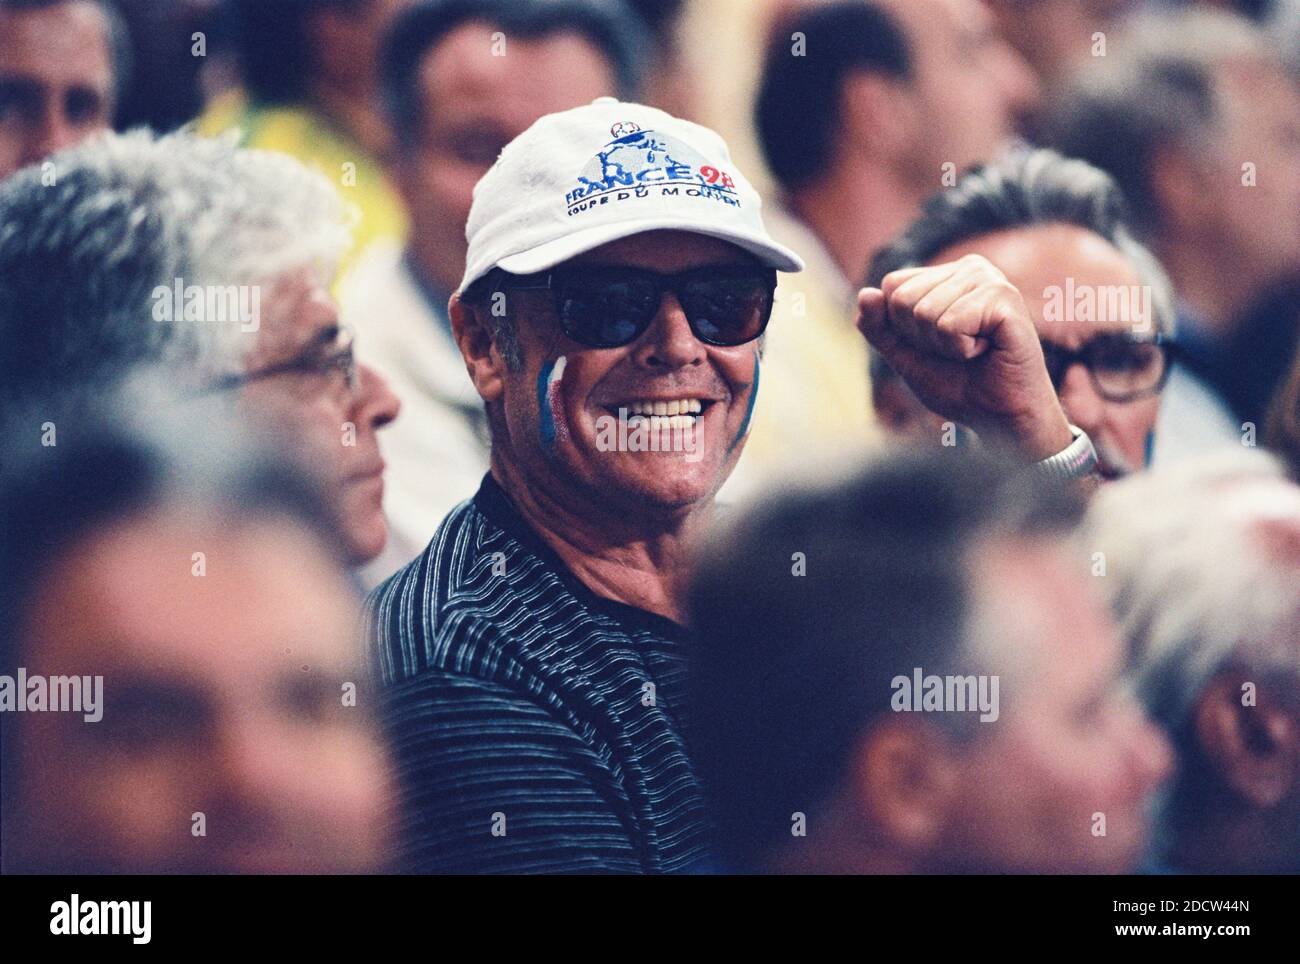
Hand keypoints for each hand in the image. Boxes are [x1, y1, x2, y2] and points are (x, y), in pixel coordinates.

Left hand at [858, 254, 1072, 460]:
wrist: (1002, 417)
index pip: (892, 286)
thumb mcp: (906, 356)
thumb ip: (880, 327)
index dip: (902, 328)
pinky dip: (961, 349)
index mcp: (947, 274)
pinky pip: (949, 324)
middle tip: (958, 351)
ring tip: (974, 350)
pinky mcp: (1004, 297)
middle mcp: (969, 267)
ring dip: (943, 346)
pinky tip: (987, 349)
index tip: (937, 344)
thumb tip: (865, 294)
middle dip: (922, 339)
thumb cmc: (961, 385)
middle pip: (903, 299)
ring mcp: (989, 278)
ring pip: (924, 312)